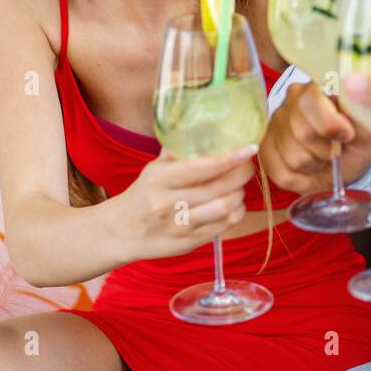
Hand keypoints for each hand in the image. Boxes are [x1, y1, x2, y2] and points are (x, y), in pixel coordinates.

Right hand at [108, 144, 257, 260]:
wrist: (120, 232)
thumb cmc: (143, 194)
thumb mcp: (154, 169)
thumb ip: (178, 150)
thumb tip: (206, 127)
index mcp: (159, 179)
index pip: (202, 168)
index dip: (230, 158)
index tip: (250, 148)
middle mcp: (168, 203)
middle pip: (219, 188)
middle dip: (242, 174)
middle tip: (247, 165)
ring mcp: (179, 225)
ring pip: (225, 207)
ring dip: (240, 194)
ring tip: (239, 186)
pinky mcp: (189, 242)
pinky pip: (225, 225)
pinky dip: (237, 211)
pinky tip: (235, 203)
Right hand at [260, 81, 370, 193]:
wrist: (343, 165)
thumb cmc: (355, 145)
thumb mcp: (365, 131)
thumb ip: (358, 113)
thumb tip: (351, 92)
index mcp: (317, 87)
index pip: (310, 101)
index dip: (330, 126)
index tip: (346, 136)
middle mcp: (291, 99)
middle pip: (303, 132)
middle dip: (325, 150)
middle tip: (334, 150)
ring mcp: (275, 123)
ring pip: (294, 157)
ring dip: (314, 165)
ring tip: (321, 158)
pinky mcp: (265, 148)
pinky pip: (282, 174)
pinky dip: (301, 179)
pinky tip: (309, 169)